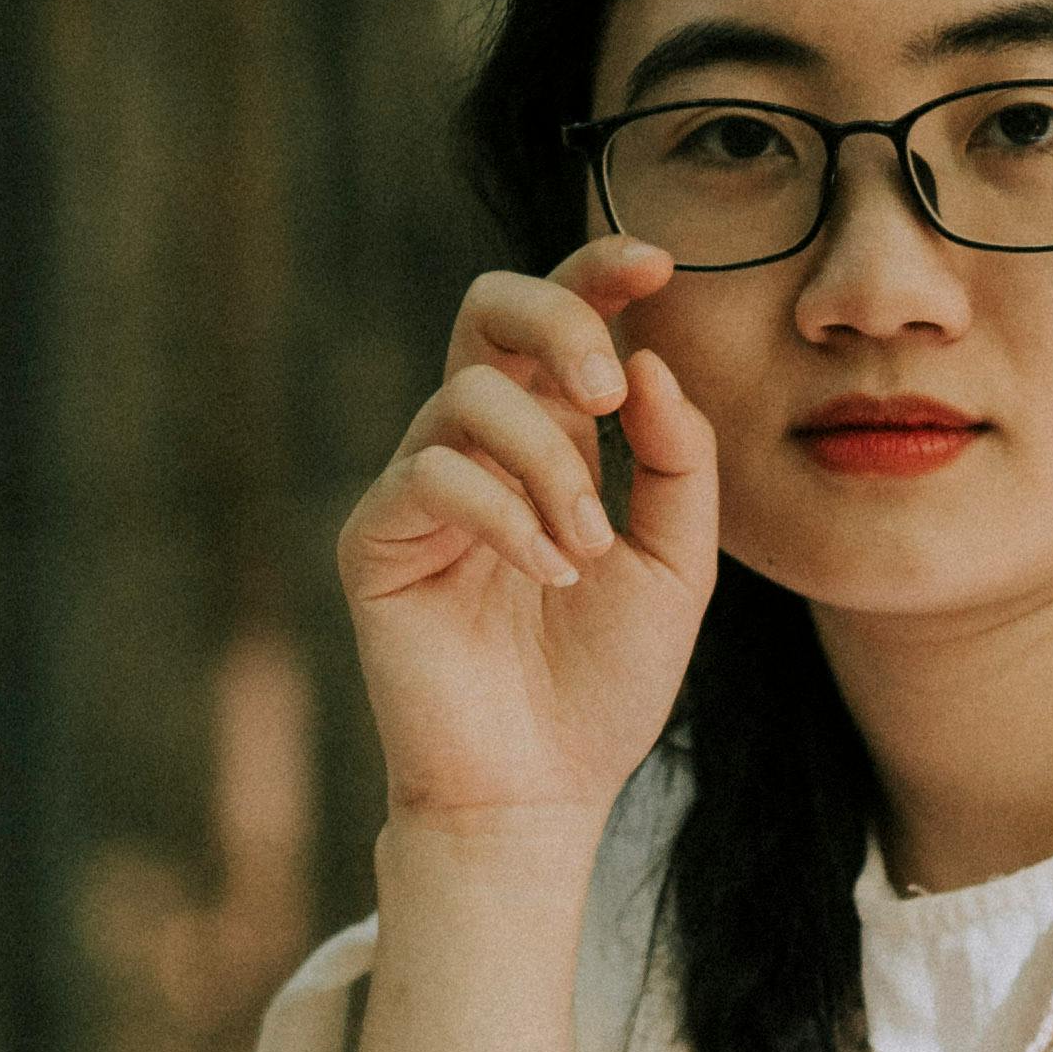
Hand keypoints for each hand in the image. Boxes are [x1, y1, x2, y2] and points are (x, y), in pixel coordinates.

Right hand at [333, 240, 719, 839]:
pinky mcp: (376, 540)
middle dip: (557, 322)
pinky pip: (431, 475)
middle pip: (486, 307)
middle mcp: (477, 444)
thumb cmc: (603, 682)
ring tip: (587, 551)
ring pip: (470, 397)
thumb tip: (649, 364)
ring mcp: (420, 487)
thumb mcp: (675, 564)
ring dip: (550, 465)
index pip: (560, 319)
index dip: (598, 269)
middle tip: (608, 390)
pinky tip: (548, 575)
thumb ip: (675, 463)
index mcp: (550, 435)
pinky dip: (503, 513)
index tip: (659, 261)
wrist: (541, 790)